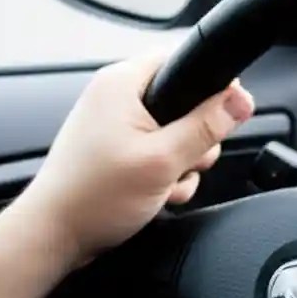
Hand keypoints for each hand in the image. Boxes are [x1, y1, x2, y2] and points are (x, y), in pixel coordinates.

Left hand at [15, 52, 254, 264]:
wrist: (55, 237)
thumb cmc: (93, 197)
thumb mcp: (163, 160)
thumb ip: (206, 127)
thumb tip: (241, 100)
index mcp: (121, 83)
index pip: (180, 60)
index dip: (208, 86)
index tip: (220, 115)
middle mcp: (116, 98)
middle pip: (184, 102)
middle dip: (196, 140)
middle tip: (184, 163)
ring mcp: (115, 127)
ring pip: (175, 134)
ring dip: (182, 164)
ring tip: (164, 185)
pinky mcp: (116, 152)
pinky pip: (157, 154)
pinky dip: (165, 176)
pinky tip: (155, 195)